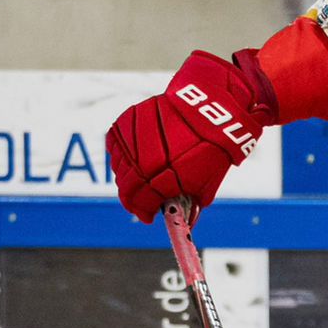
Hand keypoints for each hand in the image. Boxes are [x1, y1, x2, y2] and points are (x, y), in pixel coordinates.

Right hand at [106, 50, 275, 225]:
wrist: (210, 105)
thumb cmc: (213, 145)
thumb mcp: (209, 180)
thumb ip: (193, 202)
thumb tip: (184, 222)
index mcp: (170, 175)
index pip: (145, 202)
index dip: (144, 212)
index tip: (147, 216)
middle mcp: (149, 157)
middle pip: (128, 187)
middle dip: (132, 200)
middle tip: (138, 203)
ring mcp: (136, 138)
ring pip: (119, 167)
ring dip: (126, 178)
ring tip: (139, 179)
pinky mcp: (129, 120)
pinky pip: (114, 145)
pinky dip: (120, 155)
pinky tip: (132, 159)